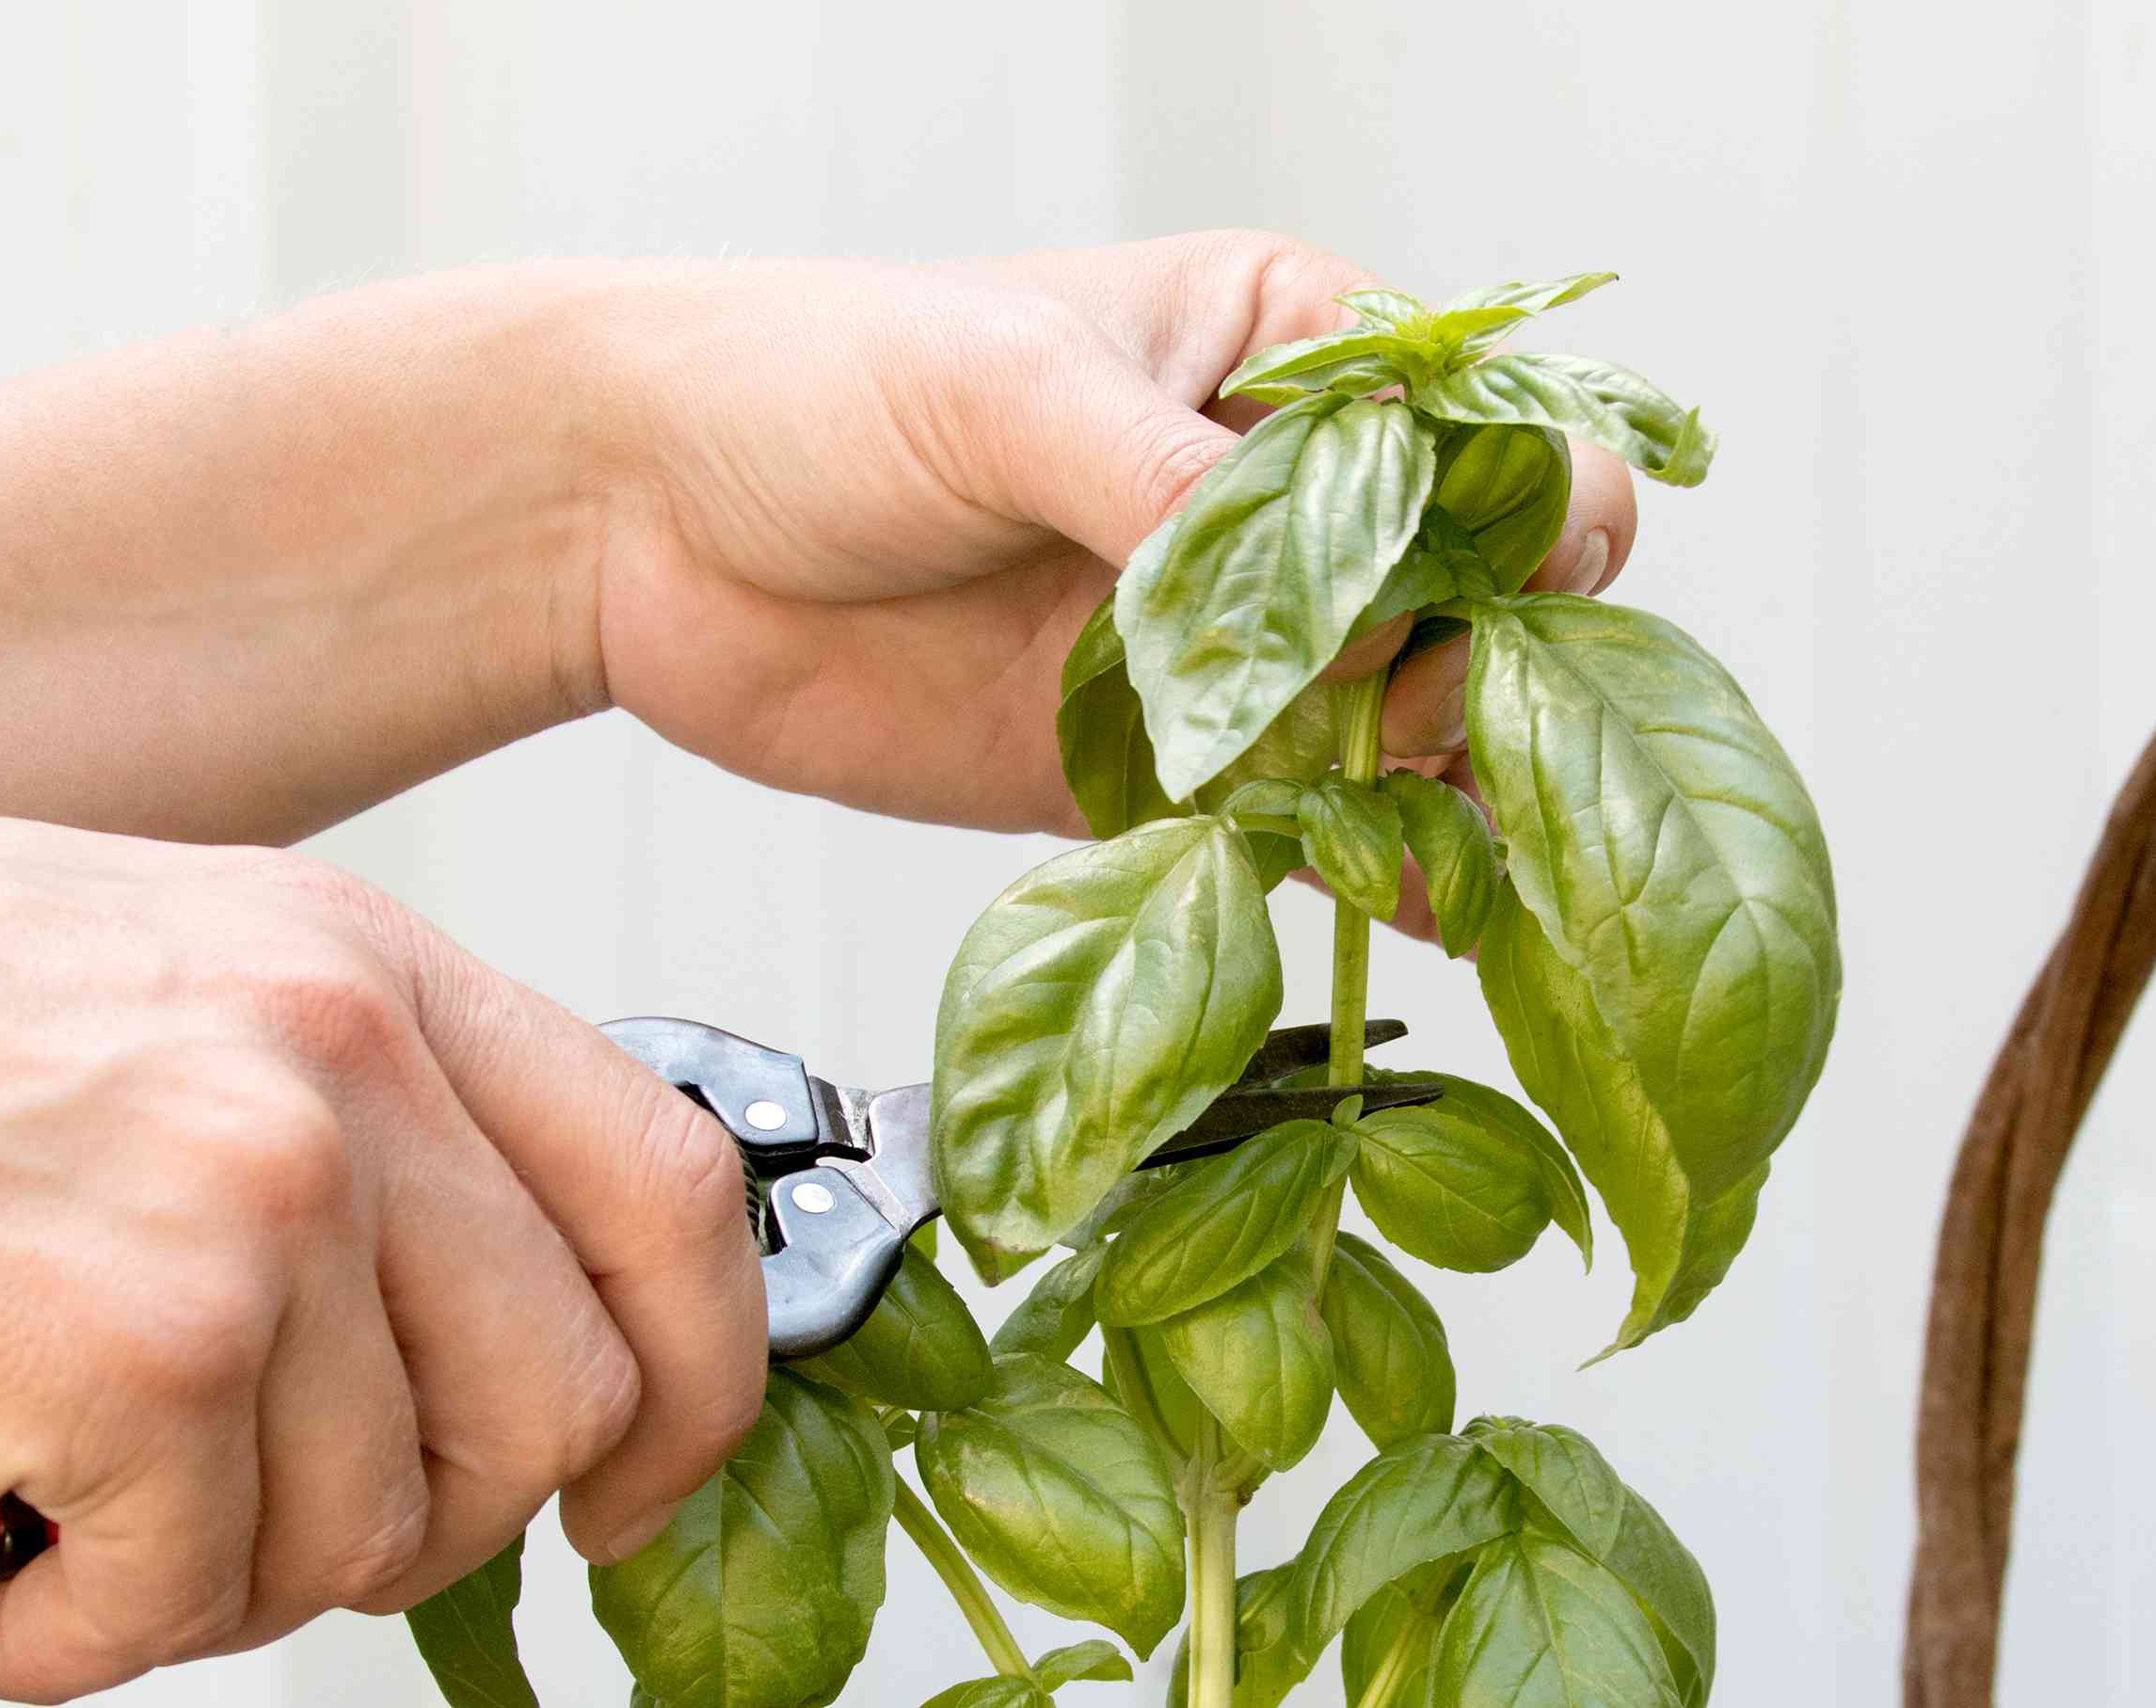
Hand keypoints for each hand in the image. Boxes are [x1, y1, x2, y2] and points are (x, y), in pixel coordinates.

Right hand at [0, 822, 759, 1700]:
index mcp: (366, 966)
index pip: (674, 1192)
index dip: (696, 1381)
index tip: (624, 1493)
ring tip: (45, 1528)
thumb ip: (340, 1105)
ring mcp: (257, 1198)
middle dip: (426, 1531)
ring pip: (381, 1532)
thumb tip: (489, 1281)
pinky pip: (197, 1603)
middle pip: (565, 1401)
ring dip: (209, 1590)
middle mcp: (344, 1059)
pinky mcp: (143, 1352)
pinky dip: (63, 1648)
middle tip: (242, 1538)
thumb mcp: (132, 981)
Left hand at [589, 231, 1642, 834]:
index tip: (1467, 588)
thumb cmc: (814, 384)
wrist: (636, 524)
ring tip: (1418, 825)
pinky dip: (1366, 878)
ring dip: (1446, 790)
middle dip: (1488, 670)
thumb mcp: (1007, 384)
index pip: (1491, 436)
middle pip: (1484, 603)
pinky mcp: (1171, 780)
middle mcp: (1288, 510)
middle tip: (1404, 712)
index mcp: (1286, 357)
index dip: (1519, 519)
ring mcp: (1238, 655)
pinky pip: (1311, 839)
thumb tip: (1316, 611)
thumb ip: (1174, 490)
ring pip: (1420, 736)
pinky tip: (1399, 903)